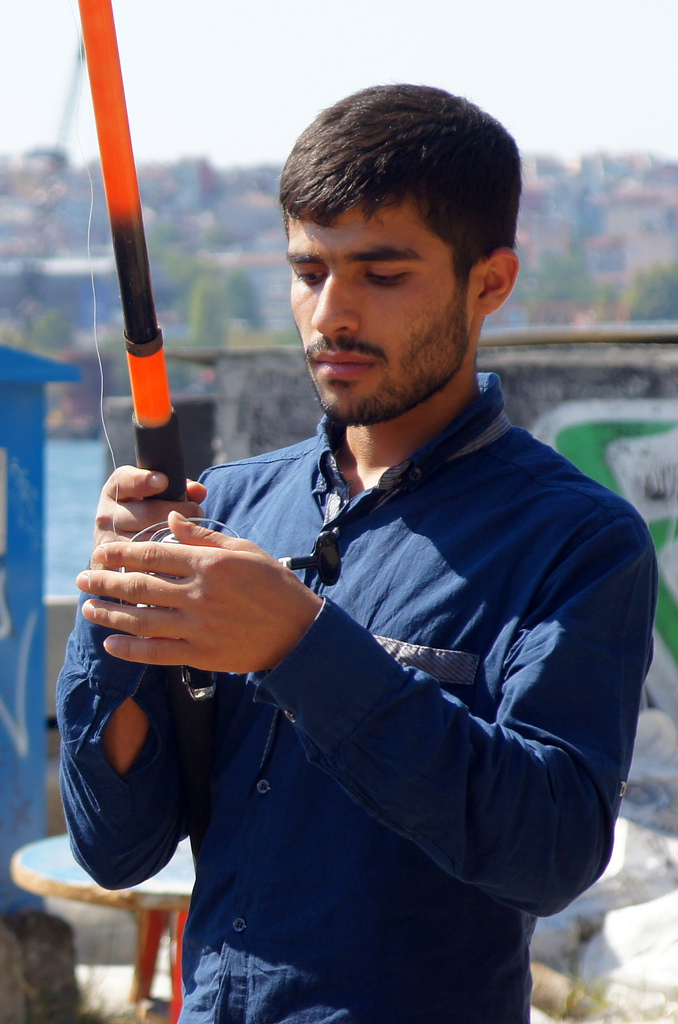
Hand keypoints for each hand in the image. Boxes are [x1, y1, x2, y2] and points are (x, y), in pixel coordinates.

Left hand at [77, 511, 322, 673]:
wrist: (298, 631)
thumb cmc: (274, 585)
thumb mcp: (244, 550)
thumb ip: (204, 537)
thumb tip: (172, 517)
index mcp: (209, 564)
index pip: (154, 554)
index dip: (122, 552)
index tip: (102, 551)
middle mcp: (199, 594)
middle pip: (139, 585)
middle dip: (105, 580)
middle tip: (81, 577)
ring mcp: (198, 626)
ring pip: (141, 619)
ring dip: (110, 613)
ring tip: (88, 608)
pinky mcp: (200, 654)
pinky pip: (157, 652)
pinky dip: (131, 649)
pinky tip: (112, 643)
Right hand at [92, 466, 206, 564]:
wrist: (122, 560)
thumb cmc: (150, 521)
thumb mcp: (158, 499)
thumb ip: (178, 491)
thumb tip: (197, 490)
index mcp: (114, 493)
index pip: (123, 481)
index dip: (142, 481)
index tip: (163, 481)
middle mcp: (106, 517)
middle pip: (147, 513)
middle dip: (177, 511)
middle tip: (197, 512)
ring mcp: (108, 545)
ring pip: (150, 541)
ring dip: (176, 537)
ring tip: (193, 536)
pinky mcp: (114, 570)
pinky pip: (147, 567)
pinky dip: (166, 562)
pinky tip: (180, 560)